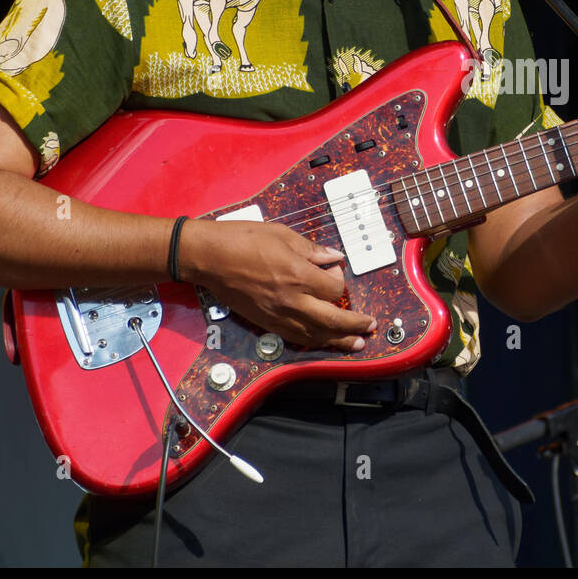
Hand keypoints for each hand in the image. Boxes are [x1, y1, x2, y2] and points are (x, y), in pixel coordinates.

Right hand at [178, 218, 375, 350]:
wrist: (207, 257)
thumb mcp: (283, 234)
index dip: (339, 279)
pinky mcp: (264, 322)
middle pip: (331, 320)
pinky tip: (322, 342)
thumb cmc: (242, 240)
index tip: (333, 271)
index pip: (334, 287)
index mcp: (297, 274)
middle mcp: (290, 299)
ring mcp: (277, 314)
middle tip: (370, 326)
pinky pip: (294, 337)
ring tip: (356, 344)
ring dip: (338, 340)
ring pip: (314, 335)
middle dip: (354, 325)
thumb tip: (335, 258)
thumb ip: (312, 250)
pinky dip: (313, 341)